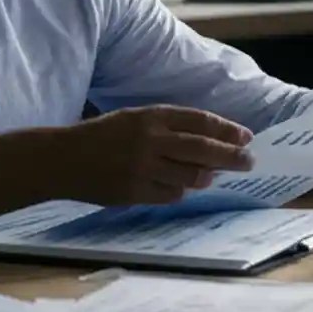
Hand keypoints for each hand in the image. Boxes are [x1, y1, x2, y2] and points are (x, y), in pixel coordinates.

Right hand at [53, 105, 254, 205]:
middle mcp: (150, 140)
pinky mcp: (135, 191)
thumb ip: (168, 127)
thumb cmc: (103, 136)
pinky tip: (180, 187)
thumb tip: (209, 143)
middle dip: (232, 156)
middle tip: (248, 161)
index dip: (226, 129)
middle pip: (203, 149)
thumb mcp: (134, 118)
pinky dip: (180, 192)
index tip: (245, 136)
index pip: (199, 121)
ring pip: (191, 176)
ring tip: (211, 175)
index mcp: (151, 116)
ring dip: (206, 176)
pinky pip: (171, 195)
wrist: (64, 159)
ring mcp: (143, 168)